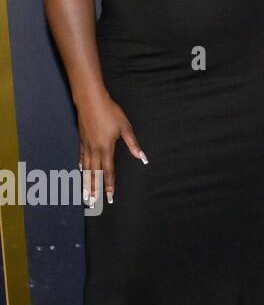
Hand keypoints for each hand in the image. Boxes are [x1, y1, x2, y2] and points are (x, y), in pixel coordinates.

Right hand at [76, 90, 145, 205]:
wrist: (91, 101)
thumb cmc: (110, 113)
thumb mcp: (125, 128)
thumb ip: (133, 145)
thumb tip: (142, 158)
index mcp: (106, 149)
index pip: (108, 171)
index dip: (109, 185)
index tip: (109, 197)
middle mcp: (94, 150)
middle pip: (94, 173)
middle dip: (95, 189)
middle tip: (93, 202)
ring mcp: (86, 146)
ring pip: (85, 168)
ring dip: (86, 182)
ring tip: (85, 194)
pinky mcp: (81, 140)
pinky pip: (81, 158)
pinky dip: (81, 167)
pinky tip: (80, 171)